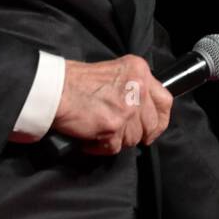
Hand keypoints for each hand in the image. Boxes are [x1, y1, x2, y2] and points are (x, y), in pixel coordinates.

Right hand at [51, 55, 172, 154]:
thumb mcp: (114, 73)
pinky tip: (89, 138)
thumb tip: (143, 112)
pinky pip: (114, 147)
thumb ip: (132, 88)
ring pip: (133, 138)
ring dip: (114, 140)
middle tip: (117, 134)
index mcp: (140, 70)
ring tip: (98, 131)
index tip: (152, 129)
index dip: (160, 120)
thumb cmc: (76, 81)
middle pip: (151, 124)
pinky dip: (100, 148)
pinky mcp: (114, 125)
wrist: (53, 89)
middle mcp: (138, 87)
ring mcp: (128, 107)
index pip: (165, 100)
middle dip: (135, 134)